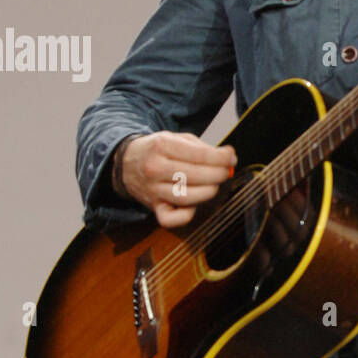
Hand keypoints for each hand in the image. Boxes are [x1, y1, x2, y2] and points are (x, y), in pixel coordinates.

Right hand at [119, 131, 236, 228]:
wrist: (126, 163)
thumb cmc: (158, 150)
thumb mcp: (176, 138)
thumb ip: (203, 147)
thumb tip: (228, 156)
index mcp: (161, 146)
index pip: (199, 155)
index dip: (221, 158)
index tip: (231, 158)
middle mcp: (154, 168)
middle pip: (196, 176)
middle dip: (218, 174)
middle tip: (226, 171)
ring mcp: (153, 189)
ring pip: (188, 197)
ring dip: (208, 191)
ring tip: (214, 184)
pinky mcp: (153, 206)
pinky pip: (171, 219)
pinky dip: (186, 215)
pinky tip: (194, 204)